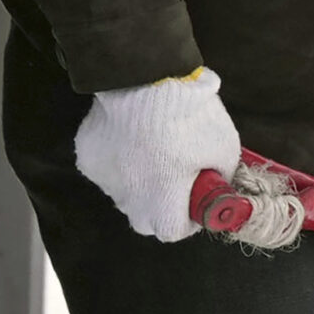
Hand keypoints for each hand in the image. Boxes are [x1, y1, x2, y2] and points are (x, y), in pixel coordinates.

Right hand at [74, 67, 242, 242]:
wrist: (147, 82)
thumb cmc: (191, 119)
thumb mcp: (224, 149)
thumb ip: (221, 175)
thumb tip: (217, 181)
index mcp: (161, 203)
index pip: (173, 231)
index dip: (189, 219)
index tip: (197, 200)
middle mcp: (128, 199)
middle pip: (145, 219)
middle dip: (163, 206)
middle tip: (178, 181)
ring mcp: (104, 179)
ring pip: (124, 193)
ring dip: (140, 182)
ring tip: (156, 149)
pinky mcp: (88, 159)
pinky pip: (108, 169)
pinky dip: (121, 160)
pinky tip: (133, 136)